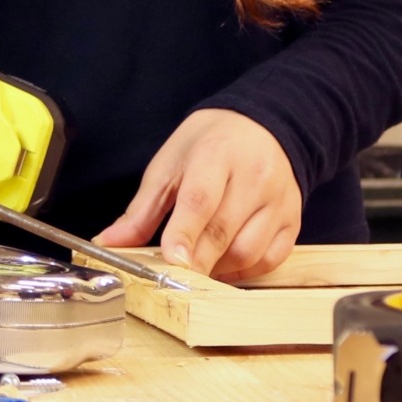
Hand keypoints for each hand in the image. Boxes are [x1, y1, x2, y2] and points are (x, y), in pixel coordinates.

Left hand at [94, 109, 300, 281]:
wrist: (266, 123)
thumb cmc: (211, 144)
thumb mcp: (170, 163)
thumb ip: (142, 209)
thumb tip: (108, 244)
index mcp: (217, 155)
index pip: (200, 200)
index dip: (183, 235)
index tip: (169, 262)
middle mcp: (254, 177)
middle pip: (223, 232)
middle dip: (194, 263)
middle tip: (171, 279)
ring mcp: (279, 200)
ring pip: (248, 252)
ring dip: (217, 270)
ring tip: (198, 264)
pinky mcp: (293, 219)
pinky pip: (270, 259)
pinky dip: (244, 273)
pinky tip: (225, 264)